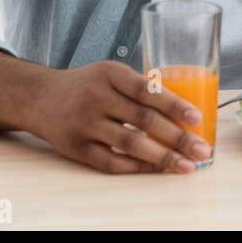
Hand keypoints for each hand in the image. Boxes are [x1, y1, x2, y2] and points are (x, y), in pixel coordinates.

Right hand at [23, 61, 213, 173]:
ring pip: (130, 143)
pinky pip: (111, 161)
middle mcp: (97, 97)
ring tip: (186, 165)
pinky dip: (137, 167)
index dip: (175, 105)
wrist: (40, 97)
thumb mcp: (111, 73)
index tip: (198, 118)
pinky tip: (157, 169)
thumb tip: (184, 111)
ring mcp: (85, 124)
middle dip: (178, 137)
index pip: (148, 90)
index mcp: (110, 73)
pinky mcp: (76, 147)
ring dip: (162, 157)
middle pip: (144, 119)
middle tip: (201, 149)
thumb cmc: (87, 85)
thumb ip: (141, 87)